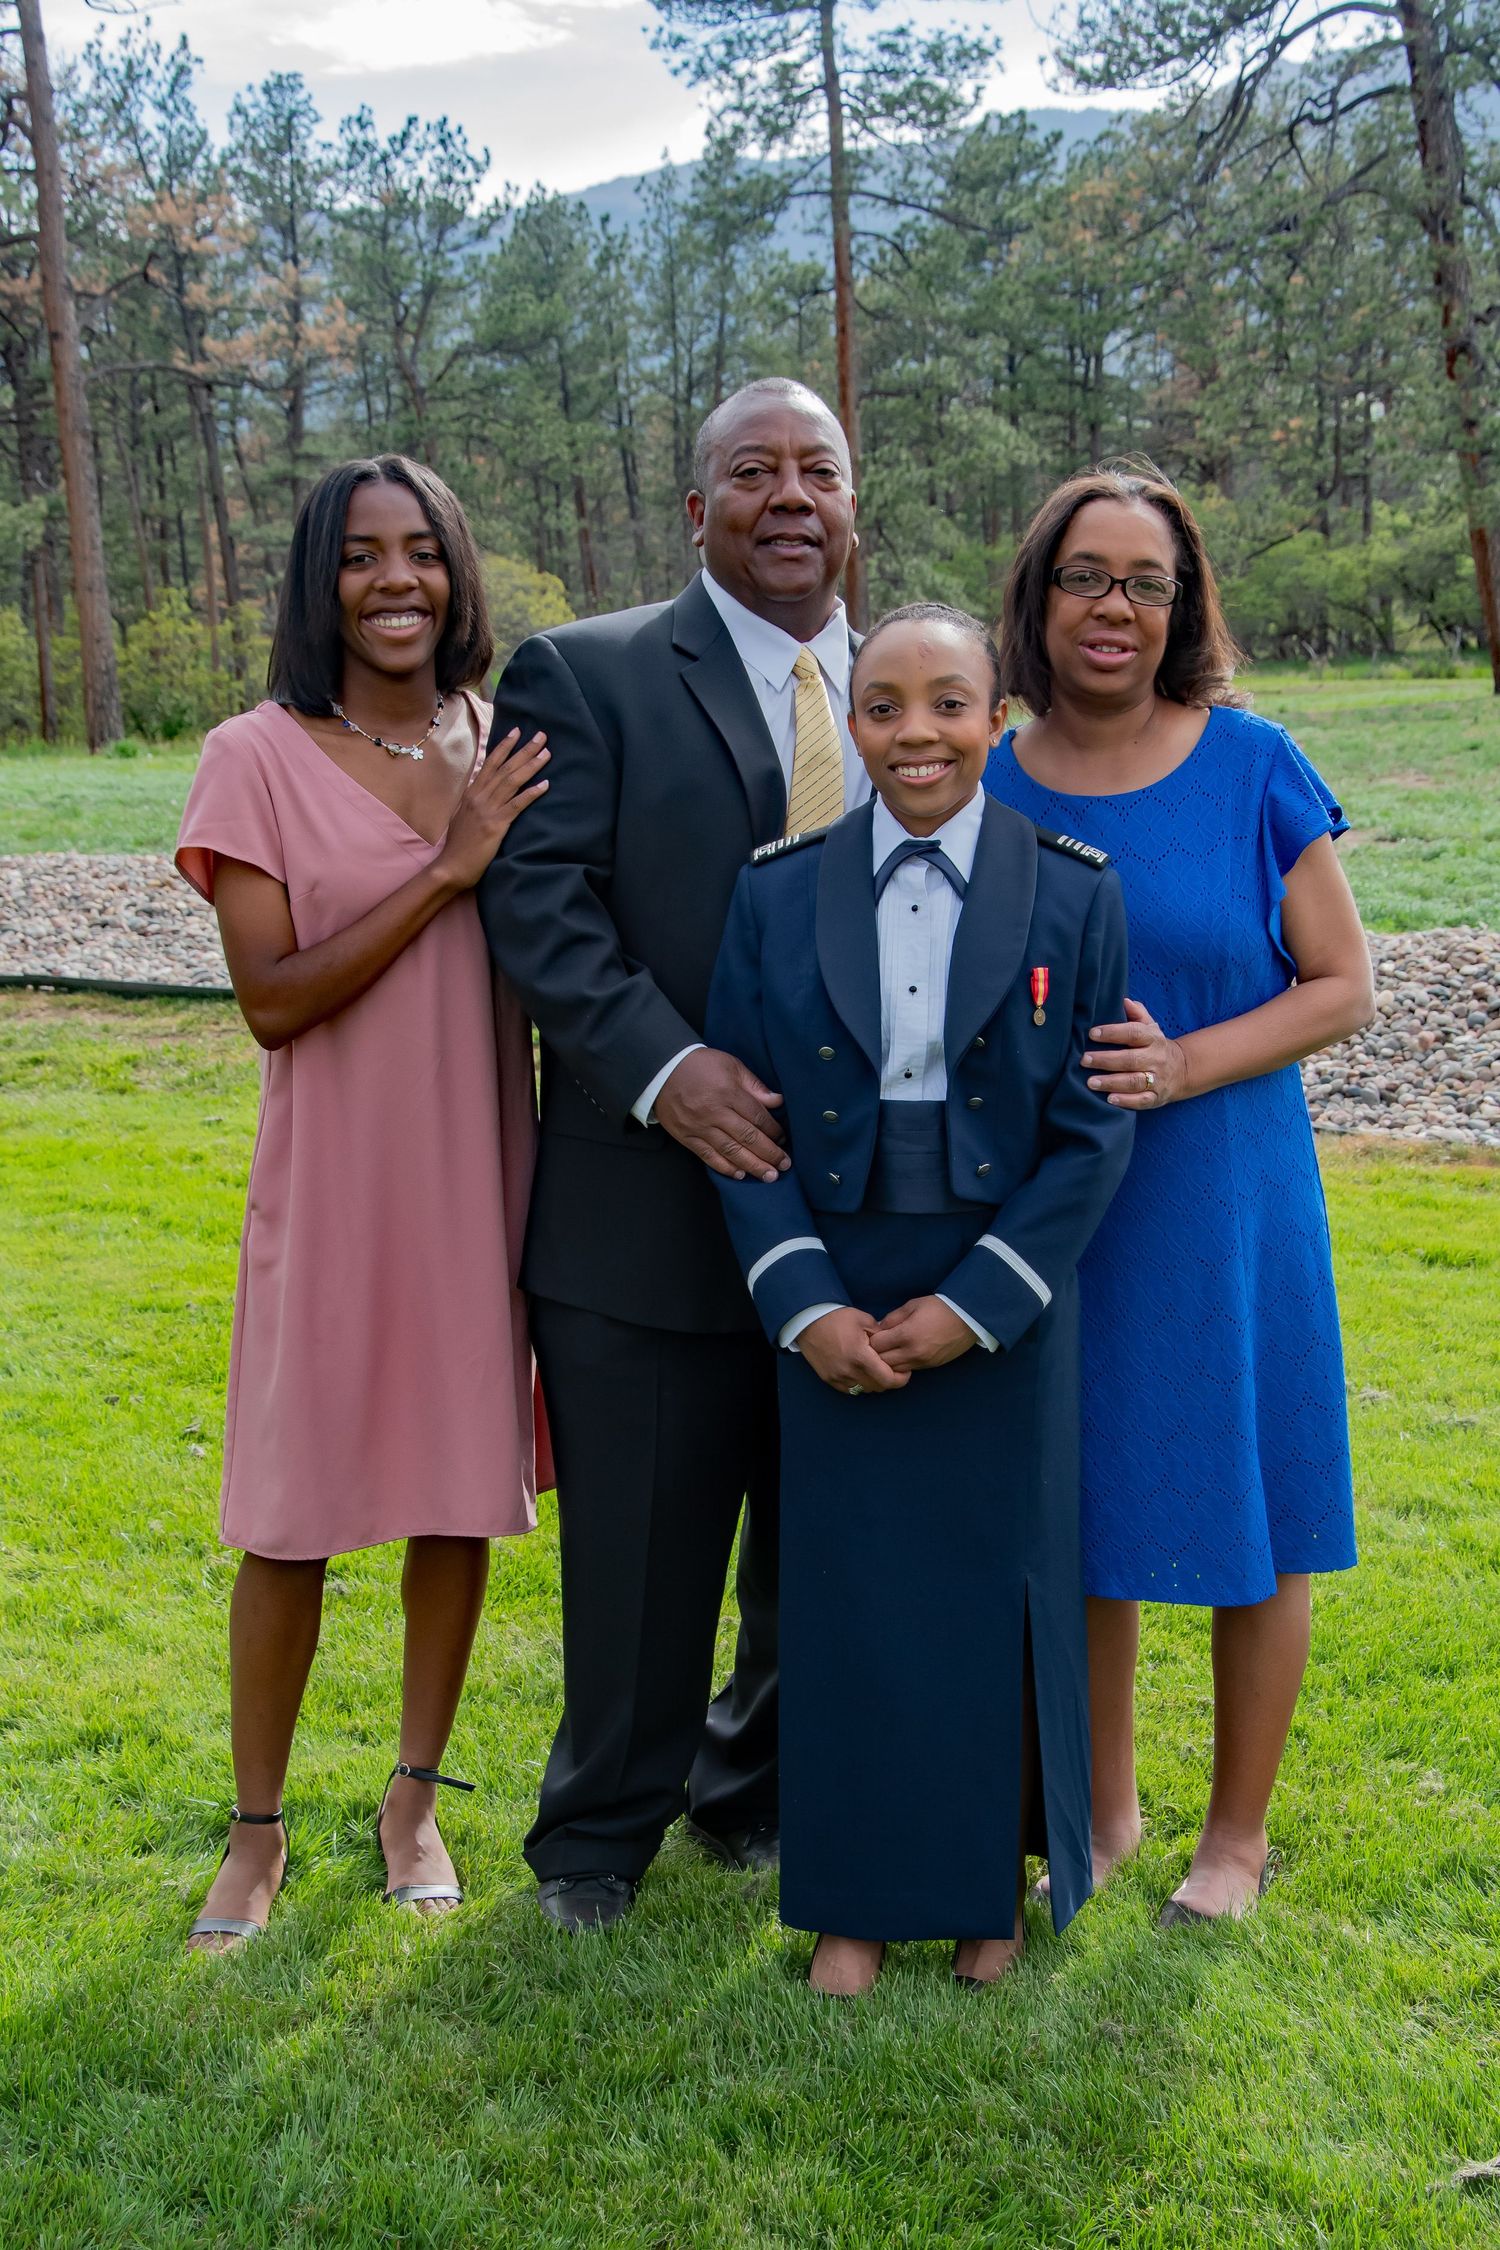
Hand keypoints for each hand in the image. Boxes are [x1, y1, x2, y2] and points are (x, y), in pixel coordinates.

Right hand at [433, 729, 549, 890]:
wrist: (451, 866)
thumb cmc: (459, 845)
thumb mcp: (463, 816)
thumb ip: (474, 802)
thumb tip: (484, 791)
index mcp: (471, 793)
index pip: (490, 763)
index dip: (504, 746)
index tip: (517, 731)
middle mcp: (479, 797)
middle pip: (505, 767)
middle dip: (524, 750)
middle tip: (541, 735)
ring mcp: (487, 810)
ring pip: (512, 781)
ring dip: (531, 765)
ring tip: (547, 753)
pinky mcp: (496, 825)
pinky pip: (516, 805)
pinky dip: (531, 793)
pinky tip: (545, 784)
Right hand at [654, 1047, 788, 1180]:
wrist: (662, 1070)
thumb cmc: (700, 1066)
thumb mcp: (731, 1065)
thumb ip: (754, 1085)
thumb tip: (778, 1101)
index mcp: (728, 1092)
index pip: (757, 1117)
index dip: (773, 1131)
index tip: (784, 1139)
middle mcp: (715, 1112)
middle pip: (747, 1137)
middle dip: (769, 1153)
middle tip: (784, 1165)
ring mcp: (699, 1127)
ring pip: (730, 1151)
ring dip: (752, 1165)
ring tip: (769, 1176)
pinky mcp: (687, 1137)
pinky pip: (708, 1157)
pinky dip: (725, 1167)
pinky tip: (740, 1174)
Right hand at [799, 1307, 909, 1394]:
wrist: (808, 1322)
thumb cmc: (837, 1318)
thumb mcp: (864, 1320)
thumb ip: (882, 1335)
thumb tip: (893, 1344)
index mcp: (860, 1356)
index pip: (888, 1379)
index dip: (901, 1379)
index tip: (905, 1371)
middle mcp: (849, 1371)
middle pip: (878, 1388)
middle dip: (889, 1381)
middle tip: (893, 1370)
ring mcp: (838, 1377)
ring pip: (865, 1390)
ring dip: (874, 1383)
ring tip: (876, 1370)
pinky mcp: (829, 1379)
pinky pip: (850, 1390)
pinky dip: (859, 1384)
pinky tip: (861, 1372)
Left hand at [870, 1296, 976, 1372]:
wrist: (968, 1319)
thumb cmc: (939, 1308)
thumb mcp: (913, 1305)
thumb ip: (893, 1318)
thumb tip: (878, 1328)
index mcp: (906, 1335)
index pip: (876, 1345)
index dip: (871, 1339)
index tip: (873, 1333)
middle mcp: (912, 1352)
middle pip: (882, 1362)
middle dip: (875, 1353)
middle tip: (877, 1344)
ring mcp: (922, 1362)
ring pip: (894, 1370)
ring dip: (887, 1362)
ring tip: (888, 1351)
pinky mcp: (930, 1366)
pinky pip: (908, 1370)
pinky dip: (901, 1365)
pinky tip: (901, 1355)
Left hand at [1082, 996, 1188, 1109]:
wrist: (1183, 1070)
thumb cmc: (1155, 1046)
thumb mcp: (1151, 1027)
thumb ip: (1137, 1014)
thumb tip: (1124, 1000)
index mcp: (1153, 1039)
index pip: (1133, 1033)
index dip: (1112, 1033)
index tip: (1092, 1033)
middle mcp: (1156, 1059)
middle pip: (1130, 1059)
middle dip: (1106, 1060)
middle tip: (1084, 1059)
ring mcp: (1157, 1079)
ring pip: (1134, 1081)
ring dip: (1111, 1082)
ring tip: (1090, 1082)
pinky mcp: (1156, 1097)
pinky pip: (1142, 1101)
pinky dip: (1126, 1101)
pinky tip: (1109, 1099)